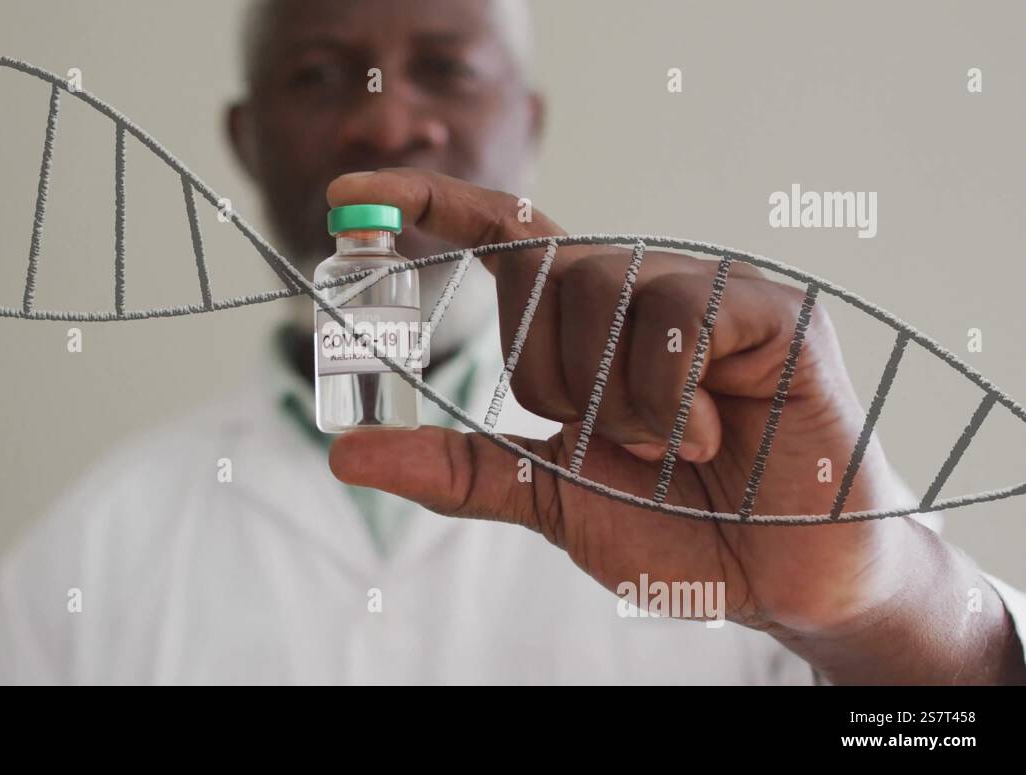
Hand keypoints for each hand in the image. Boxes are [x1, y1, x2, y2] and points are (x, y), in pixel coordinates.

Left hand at [325, 168, 1024, 682]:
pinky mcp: (772, 308)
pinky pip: (681, 322)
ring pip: (608, 296)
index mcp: (589, 320)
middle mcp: (645, 285)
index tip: (348, 188)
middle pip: (545, 280)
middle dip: (560, 382)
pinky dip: (675, 401)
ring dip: (623, 402)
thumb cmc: (675, 528)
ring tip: (676, 449)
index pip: (505, 235)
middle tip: (623, 444)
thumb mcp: (547, 495)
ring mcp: (711, 288)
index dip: (428, 204)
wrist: (781, 578)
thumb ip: (457, 467)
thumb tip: (348, 454)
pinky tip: (714, 437)